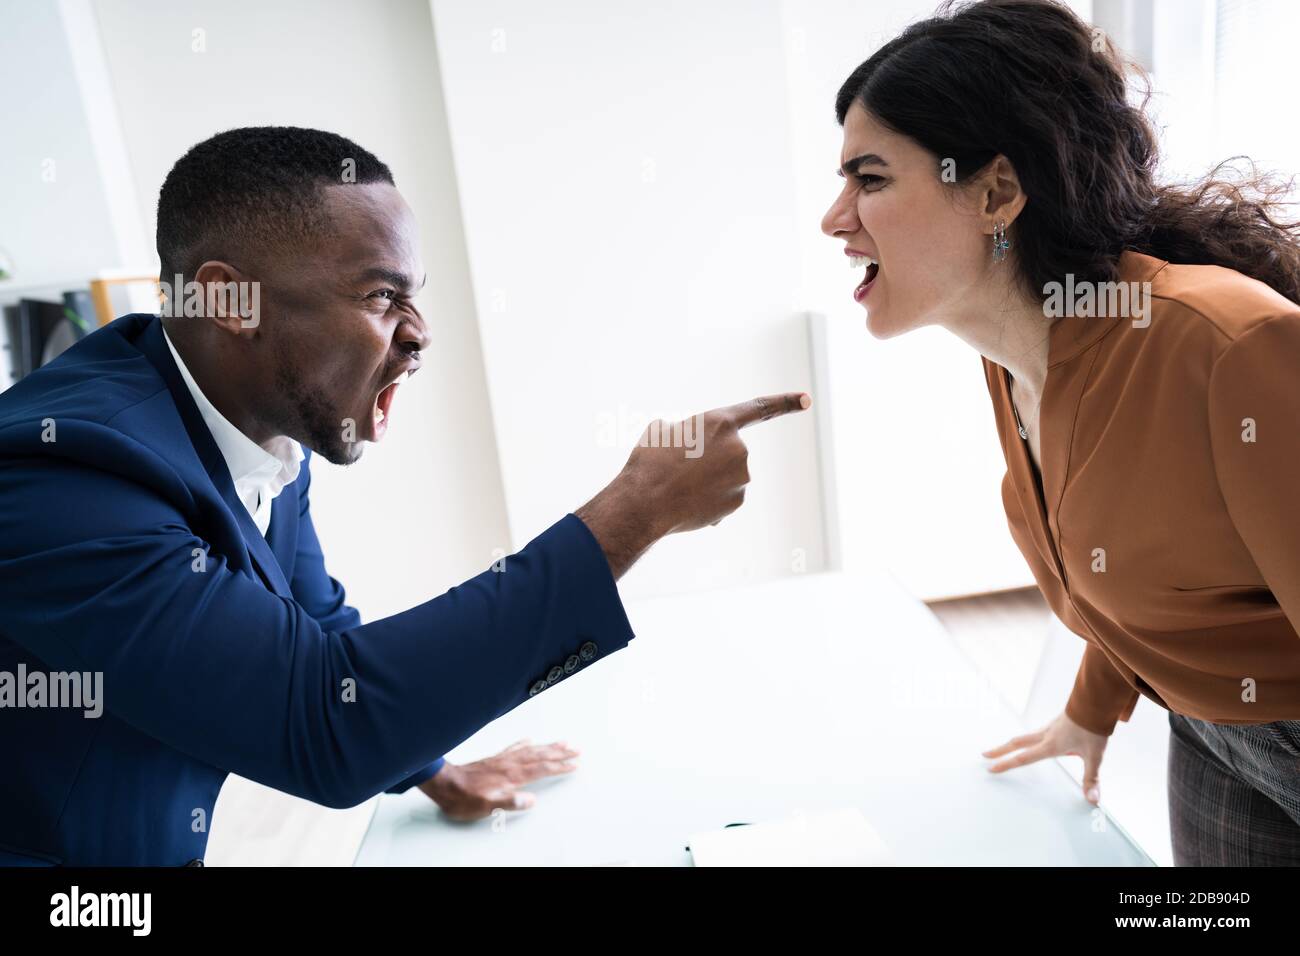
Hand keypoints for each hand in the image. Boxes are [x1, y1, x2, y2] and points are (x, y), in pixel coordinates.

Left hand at [417, 739, 578, 821]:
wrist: (444, 784)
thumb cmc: (464, 798)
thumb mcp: (487, 806)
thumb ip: (510, 802)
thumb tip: (531, 800)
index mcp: (511, 776)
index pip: (542, 769)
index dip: (559, 766)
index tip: (574, 764)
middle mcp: (510, 765)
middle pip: (540, 755)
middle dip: (560, 752)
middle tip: (576, 749)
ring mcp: (502, 760)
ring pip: (531, 750)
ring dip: (547, 746)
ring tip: (561, 742)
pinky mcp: (494, 760)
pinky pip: (514, 748)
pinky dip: (524, 744)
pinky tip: (529, 740)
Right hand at [576, 392, 810, 577]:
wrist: (644, 502)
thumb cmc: (647, 462)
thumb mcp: (661, 431)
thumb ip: (685, 430)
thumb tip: (687, 443)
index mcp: (720, 422)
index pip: (759, 408)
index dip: (785, 402)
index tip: (808, 399)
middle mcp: (738, 447)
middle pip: (729, 452)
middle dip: (709, 461)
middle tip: (680, 469)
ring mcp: (741, 476)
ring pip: (726, 477)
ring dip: (707, 482)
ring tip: (680, 487)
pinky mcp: (737, 501)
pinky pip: (725, 498)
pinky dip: (709, 501)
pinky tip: (689, 503)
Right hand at [982, 711, 1107, 804]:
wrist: (1094, 703)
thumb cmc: (1092, 728)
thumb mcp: (1094, 756)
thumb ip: (1091, 779)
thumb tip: (1092, 800)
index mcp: (1050, 746)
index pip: (1023, 758)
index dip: (1005, 764)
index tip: (991, 768)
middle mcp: (1046, 735)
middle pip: (1016, 743)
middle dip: (999, 750)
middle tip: (985, 755)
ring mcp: (1050, 727)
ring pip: (1025, 736)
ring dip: (1013, 743)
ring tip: (1006, 748)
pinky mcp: (1056, 722)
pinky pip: (1037, 732)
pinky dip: (1029, 737)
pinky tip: (1035, 740)